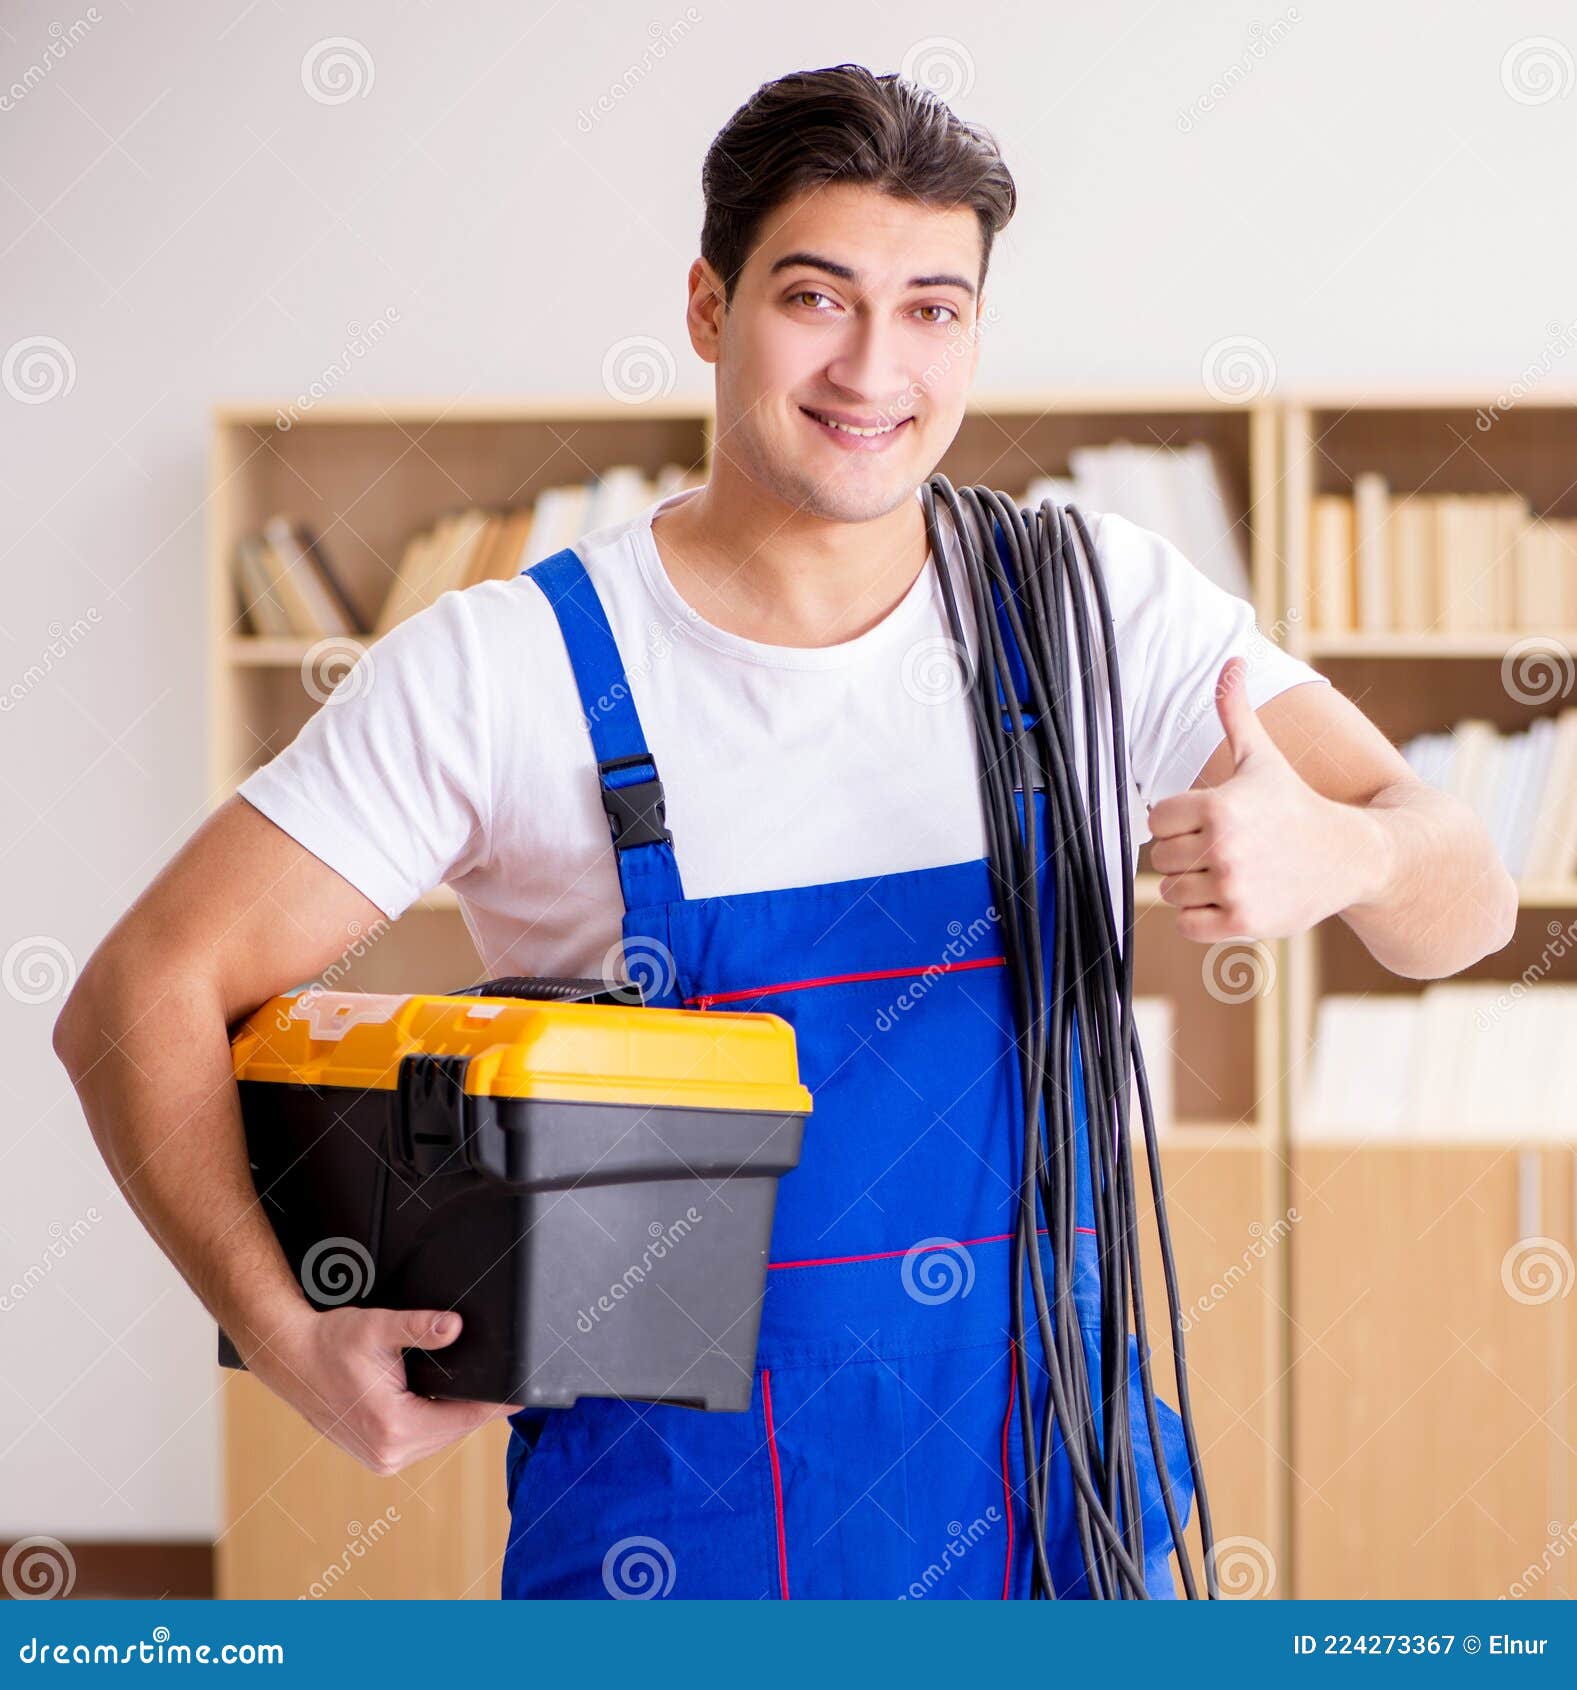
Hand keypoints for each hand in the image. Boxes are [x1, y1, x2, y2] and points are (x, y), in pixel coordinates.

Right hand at [243, 1304, 522, 1475]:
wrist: (290, 1358)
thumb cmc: (330, 1342)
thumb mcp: (379, 1327)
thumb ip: (421, 1327)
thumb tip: (455, 1326)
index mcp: (393, 1428)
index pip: (464, 1419)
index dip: (497, 1404)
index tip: (525, 1393)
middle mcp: (389, 1454)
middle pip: (455, 1430)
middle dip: (479, 1407)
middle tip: (509, 1382)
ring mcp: (382, 1459)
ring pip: (440, 1437)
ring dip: (457, 1415)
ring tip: (480, 1388)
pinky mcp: (377, 1455)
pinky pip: (422, 1439)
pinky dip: (436, 1421)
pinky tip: (445, 1401)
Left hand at [1147, 657, 1385, 941]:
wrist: (1349, 855)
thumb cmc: (1295, 804)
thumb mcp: (1262, 757)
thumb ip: (1235, 712)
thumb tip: (1230, 661)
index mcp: (1218, 806)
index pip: (1156, 819)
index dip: (1178, 819)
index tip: (1207, 819)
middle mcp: (1223, 847)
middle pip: (1161, 857)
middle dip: (1185, 852)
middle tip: (1222, 847)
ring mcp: (1233, 887)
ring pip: (1172, 891)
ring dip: (1193, 885)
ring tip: (1229, 871)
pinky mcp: (1242, 921)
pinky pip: (1187, 924)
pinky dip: (1200, 916)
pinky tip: (1229, 896)